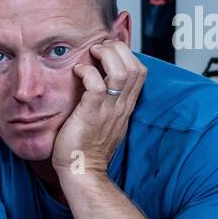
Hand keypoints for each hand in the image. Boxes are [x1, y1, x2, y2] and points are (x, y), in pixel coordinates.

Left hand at [51, 40, 145, 180]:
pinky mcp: (91, 114)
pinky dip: (87, 72)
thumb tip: (99, 83)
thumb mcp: (105, 120)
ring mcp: (108, 110)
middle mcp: (121, 106)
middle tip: (99, 48)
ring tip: (91, 53)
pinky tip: (77, 71)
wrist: (82, 170)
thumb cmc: (86, 146)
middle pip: (135, 67)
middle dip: (118, 49)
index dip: (127, 55)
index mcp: (125, 106)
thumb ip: (107, 102)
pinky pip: (97, 85)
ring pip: (121, 72)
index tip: (109, 50)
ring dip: (106, 56)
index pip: (140, 72)